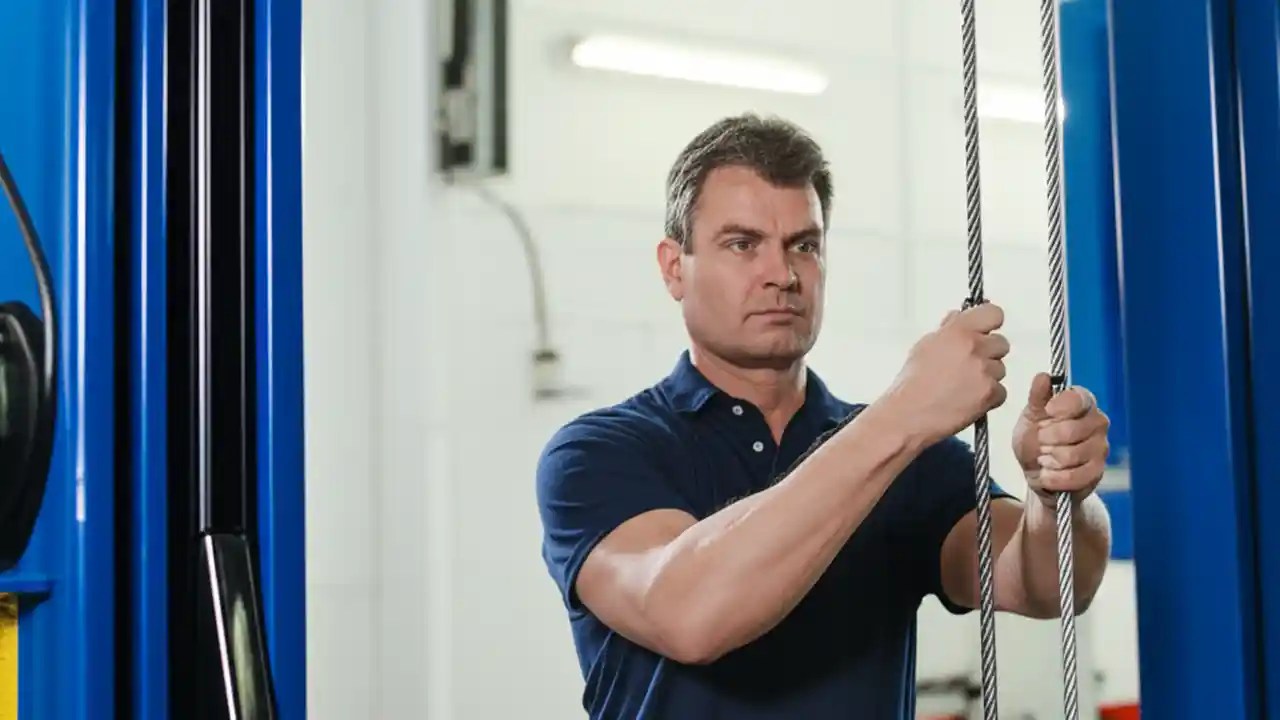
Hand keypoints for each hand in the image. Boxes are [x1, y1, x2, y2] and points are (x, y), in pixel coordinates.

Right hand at [880, 303, 1009, 445]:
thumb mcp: (924, 346)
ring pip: (1001, 368)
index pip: (994, 313)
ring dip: (988, 376)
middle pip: (1002, 343)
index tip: (985, 330)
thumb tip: (959, 316)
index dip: (990, 323)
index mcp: (958, 331)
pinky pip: (1000, 391)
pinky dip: (988, 396)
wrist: (908, 415)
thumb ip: (947, 329)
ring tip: (962, 386)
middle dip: (989, 353)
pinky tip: (967, 399)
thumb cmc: (912, 383)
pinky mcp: (990, 394)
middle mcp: (974, 348)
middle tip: (969, 365)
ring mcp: (984, 371)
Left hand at [1013, 373, 1110, 503]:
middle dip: (1046, 439)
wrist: (1038, 473)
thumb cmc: (1035, 440)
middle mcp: (1097, 422)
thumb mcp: (1030, 416)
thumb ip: (1037, 397)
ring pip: (1073, 454)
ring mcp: (1101, 448)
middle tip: (1041, 441)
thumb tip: (1043, 377)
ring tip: (1044, 458)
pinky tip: (1048, 474)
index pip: (1078, 398)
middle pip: (1072, 429)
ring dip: (1049, 459)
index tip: (1047, 412)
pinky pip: (1076, 476)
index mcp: (1082, 403)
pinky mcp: (1098, 471)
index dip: (1060, 406)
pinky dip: (1055, 477)